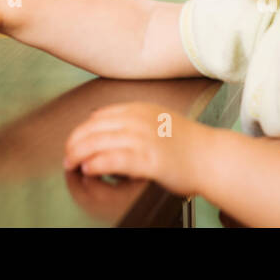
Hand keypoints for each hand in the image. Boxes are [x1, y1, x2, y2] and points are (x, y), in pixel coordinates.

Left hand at [62, 101, 208, 198]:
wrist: (212, 157)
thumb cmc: (188, 143)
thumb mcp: (156, 119)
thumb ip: (131, 119)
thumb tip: (100, 121)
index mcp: (140, 110)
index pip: (100, 116)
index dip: (82, 129)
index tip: (74, 140)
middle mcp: (139, 121)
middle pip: (94, 128)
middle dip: (75, 142)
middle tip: (67, 154)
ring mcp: (144, 139)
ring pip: (100, 142)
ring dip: (80, 153)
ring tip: (71, 163)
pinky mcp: (149, 160)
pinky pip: (114, 160)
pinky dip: (97, 163)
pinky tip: (88, 169)